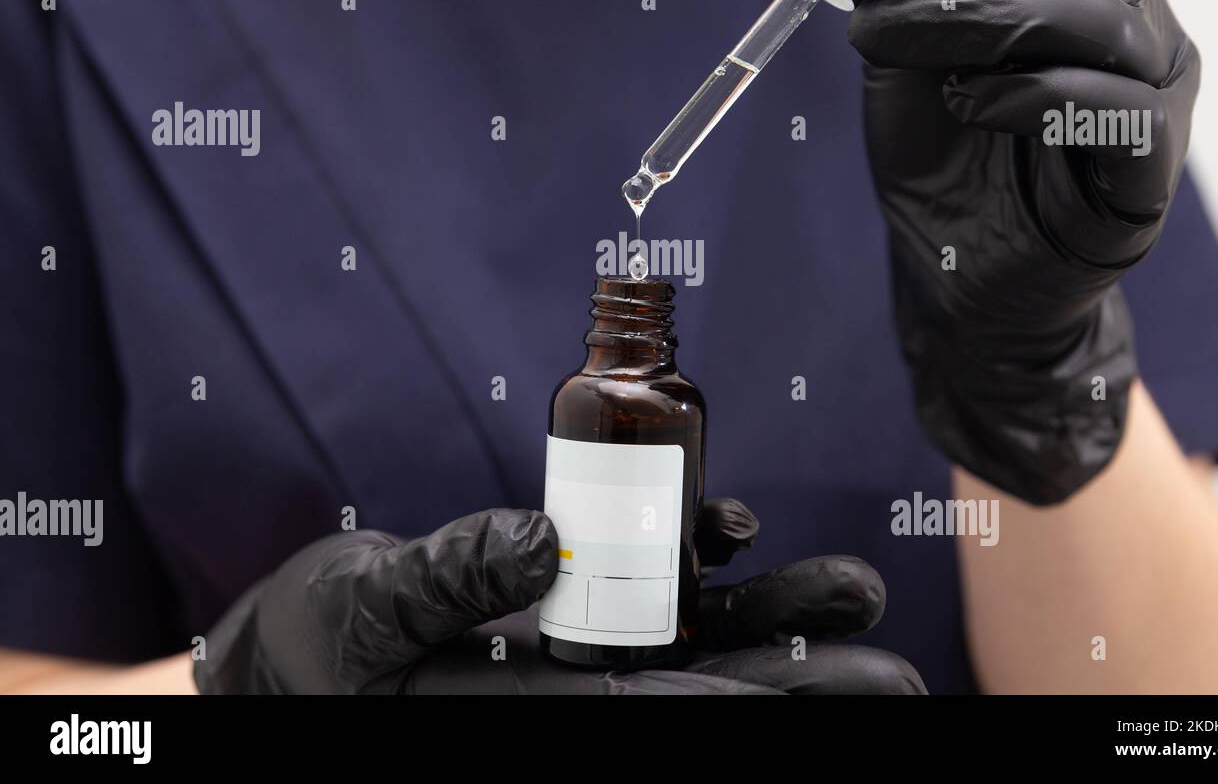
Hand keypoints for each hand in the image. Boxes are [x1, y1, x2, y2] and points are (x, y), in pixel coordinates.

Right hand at [195, 500, 923, 693]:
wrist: (296, 643)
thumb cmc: (313, 645)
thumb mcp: (363, 611)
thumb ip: (445, 577)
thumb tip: (538, 536)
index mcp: (518, 708)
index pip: (640, 710)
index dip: (729, 703)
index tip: (815, 693)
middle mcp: (565, 682)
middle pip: (699, 685)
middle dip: (796, 676)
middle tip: (896, 671)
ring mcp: (572, 644)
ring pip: (692, 635)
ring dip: (776, 614)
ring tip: (859, 591)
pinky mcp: (564, 600)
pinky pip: (646, 588)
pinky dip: (695, 559)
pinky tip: (736, 531)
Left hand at [805, 0, 1199, 503]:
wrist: (971, 287)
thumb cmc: (946, 169)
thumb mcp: (902, 68)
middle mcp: (1125, 15)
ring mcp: (1151, 87)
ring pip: (1085, 17)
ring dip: (969, 13)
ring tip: (874, 29)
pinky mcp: (1151, 166)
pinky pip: (1113, 112)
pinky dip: (1034, 94)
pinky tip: (965, 99)